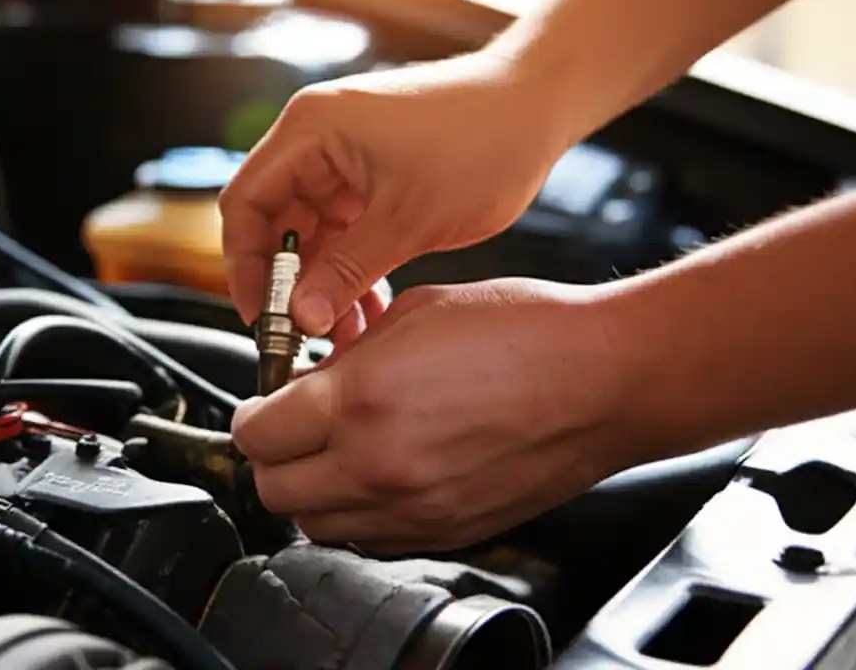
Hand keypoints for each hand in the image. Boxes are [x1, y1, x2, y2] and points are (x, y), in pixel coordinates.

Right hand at [218, 52, 574, 341]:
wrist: (539, 106)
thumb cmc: (481, 141)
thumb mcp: (408, 220)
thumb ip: (346, 273)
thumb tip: (300, 319)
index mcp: (310, 130)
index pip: (245, 204)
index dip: (246, 266)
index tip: (263, 316)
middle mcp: (316, 138)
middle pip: (272, 221)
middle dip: (287, 283)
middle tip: (300, 335)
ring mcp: (343, 157)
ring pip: (309, 233)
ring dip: (321, 283)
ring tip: (342, 334)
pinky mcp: (370, 175)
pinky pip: (342, 230)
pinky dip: (349, 269)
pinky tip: (366, 310)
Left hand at [231, 279, 634, 553]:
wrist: (604, 379)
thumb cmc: (525, 333)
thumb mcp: (415, 315)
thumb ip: (347, 355)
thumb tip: (310, 379)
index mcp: (361, 401)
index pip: (256, 433)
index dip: (250, 416)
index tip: (261, 406)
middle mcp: (378, 465)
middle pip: (275, 490)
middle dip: (271, 457)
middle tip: (289, 430)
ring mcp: (412, 508)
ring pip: (316, 525)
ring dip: (311, 491)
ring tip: (336, 453)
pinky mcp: (445, 532)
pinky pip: (369, 539)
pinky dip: (357, 515)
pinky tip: (379, 475)